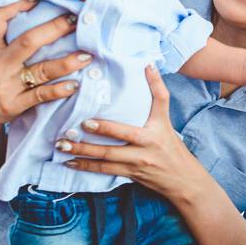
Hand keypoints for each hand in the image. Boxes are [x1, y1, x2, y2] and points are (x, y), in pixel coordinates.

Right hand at [0, 0, 93, 131]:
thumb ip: (6, 31)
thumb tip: (32, 1)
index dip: (15, 6)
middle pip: (28, 42)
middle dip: (55, 29)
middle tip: (76, 21)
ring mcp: (5, 86)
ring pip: (41, 70)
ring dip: (67, 62)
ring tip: (87, 56)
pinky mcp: (14, 105)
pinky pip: (41, 95)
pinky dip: (59, 89)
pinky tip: (75, 85)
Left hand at [56, 64, 202, 199]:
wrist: (183, 178)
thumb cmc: (172, 145)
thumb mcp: (166, 119)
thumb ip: (158, 92)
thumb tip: (148, 65)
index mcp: (153, 133)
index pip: (131, 128)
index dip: (109, 127)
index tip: (88, 122)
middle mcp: (144, 150)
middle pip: (113, 146)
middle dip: (89, 143)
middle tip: (67, 136)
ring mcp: (136, 164)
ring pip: (105, 161)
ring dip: (82, 155)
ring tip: (62, 148)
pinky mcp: (129, 175)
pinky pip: (105, 172)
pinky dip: (87, 168)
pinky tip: (70, 163)